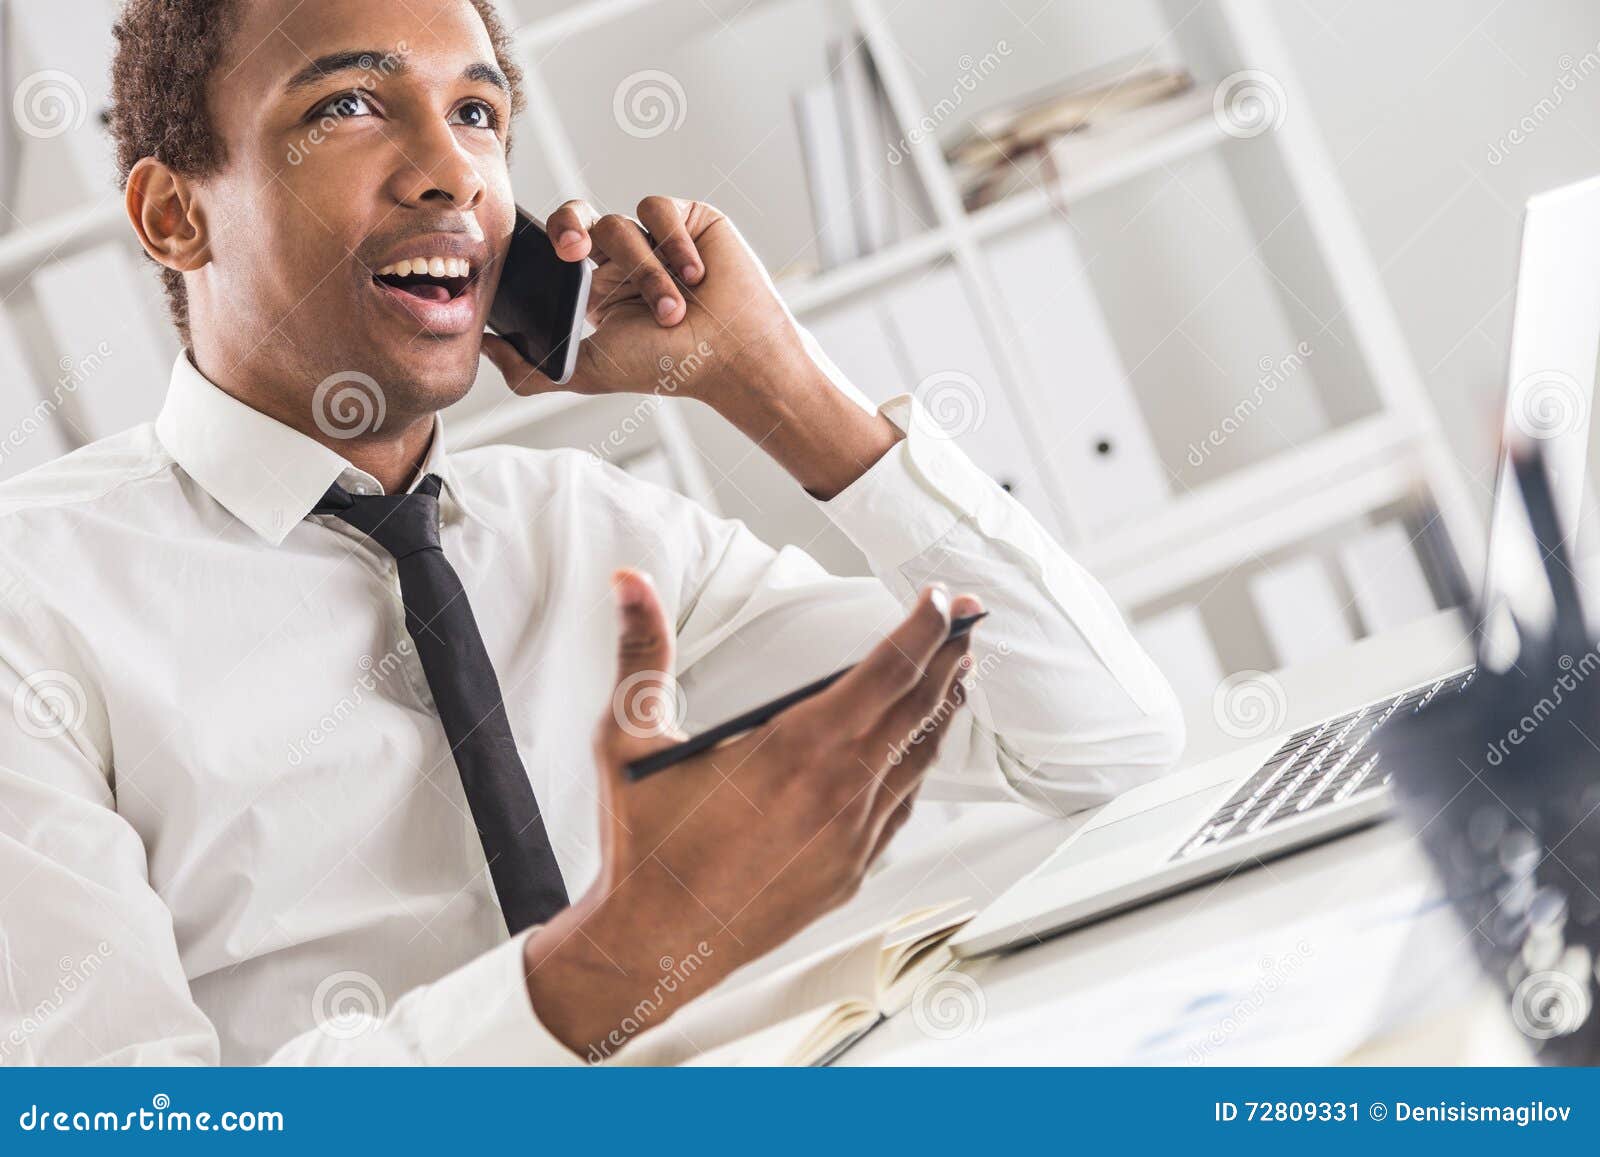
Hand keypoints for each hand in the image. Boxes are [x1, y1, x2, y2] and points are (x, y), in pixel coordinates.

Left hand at [480, 197, 805, 404]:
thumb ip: (533, 367)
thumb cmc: (669, 366)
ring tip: (673, 311)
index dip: (549, 246)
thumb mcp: (591, 369)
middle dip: (568, 228)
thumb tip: (483, 348)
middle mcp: (624, 257)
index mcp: (598, 287)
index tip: (554, 264)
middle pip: (577, 216)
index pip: (558, 248)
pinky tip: (694, 276)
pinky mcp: (689, 218)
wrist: (732, 357)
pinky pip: (659, 209)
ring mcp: (656, 236)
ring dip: (645, 272)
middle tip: (574, 254)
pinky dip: (672, 243)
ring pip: (620, 224)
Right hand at [523, 569, 981, 1058]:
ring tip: (956, 675)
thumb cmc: (644, 849)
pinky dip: (917, 769)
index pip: (888, 671)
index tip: (945, 599)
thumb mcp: (628, 739)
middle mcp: (839, 791)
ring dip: (941, 710)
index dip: (925, 628)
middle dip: (948, 656)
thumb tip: (631, 584)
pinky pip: (901, 808)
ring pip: (919, 759)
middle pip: (919, 708)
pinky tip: (916, 753)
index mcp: (797, 748)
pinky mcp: (850, 871)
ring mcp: (852, 836)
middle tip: (969, 621)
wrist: (653, 947)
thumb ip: (640, 652)